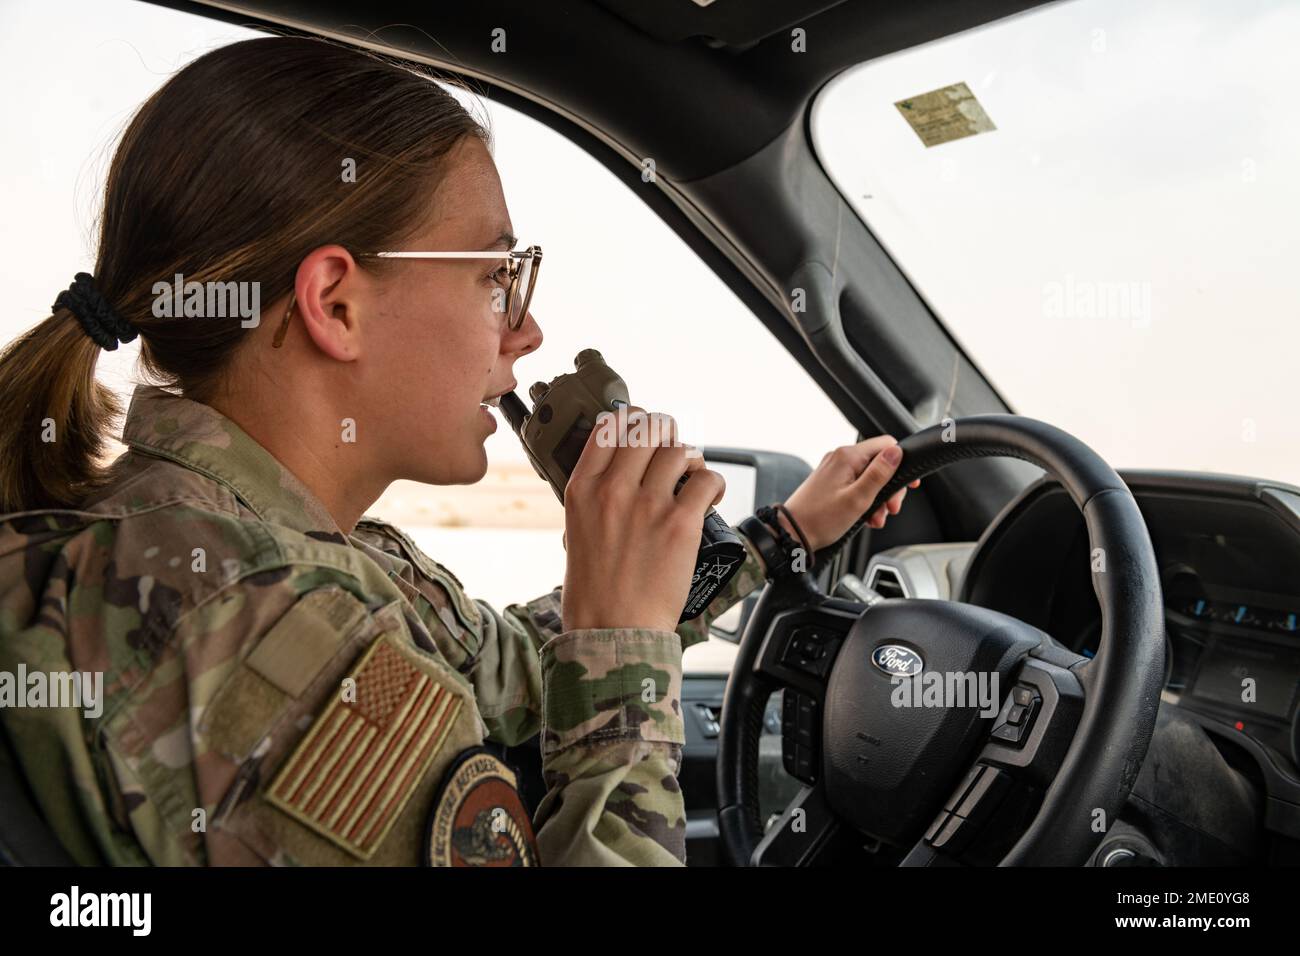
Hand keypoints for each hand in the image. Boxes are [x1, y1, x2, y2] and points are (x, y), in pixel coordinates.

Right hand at [561, 409, 724, 632]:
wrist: (612, 631)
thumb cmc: (594, 592)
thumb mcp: (577, 532)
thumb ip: (596, 498)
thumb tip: (624, 475)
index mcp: (581, 489)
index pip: (607, 426)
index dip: (631, 420)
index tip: (641, 428)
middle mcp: (613, 490)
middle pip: (648, 428)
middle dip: (665, 433)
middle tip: (671, 450)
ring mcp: (647, 505)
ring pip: (678, 449)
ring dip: (690, 457)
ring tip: (691, 476)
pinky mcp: (680, 524)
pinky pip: (706, 479)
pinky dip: (712, 483)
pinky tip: (709, 496)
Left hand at [779, 436, 919, 551]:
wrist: (792, 533)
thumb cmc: (821, 519)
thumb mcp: (858, 499)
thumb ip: (879, 474)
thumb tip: (897, 452)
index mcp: (847, 457)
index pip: (886, 445)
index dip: (902, 463)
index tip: (909, 484)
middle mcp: (840, 458)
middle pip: (879, 463)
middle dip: (890, 488)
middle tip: (891, 509)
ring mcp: (834, 470)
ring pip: (868, 478)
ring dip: (878, 499)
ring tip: (876, 519)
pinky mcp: (830, 483)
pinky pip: (856, 486)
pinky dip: (864, 501)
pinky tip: (865, 518)